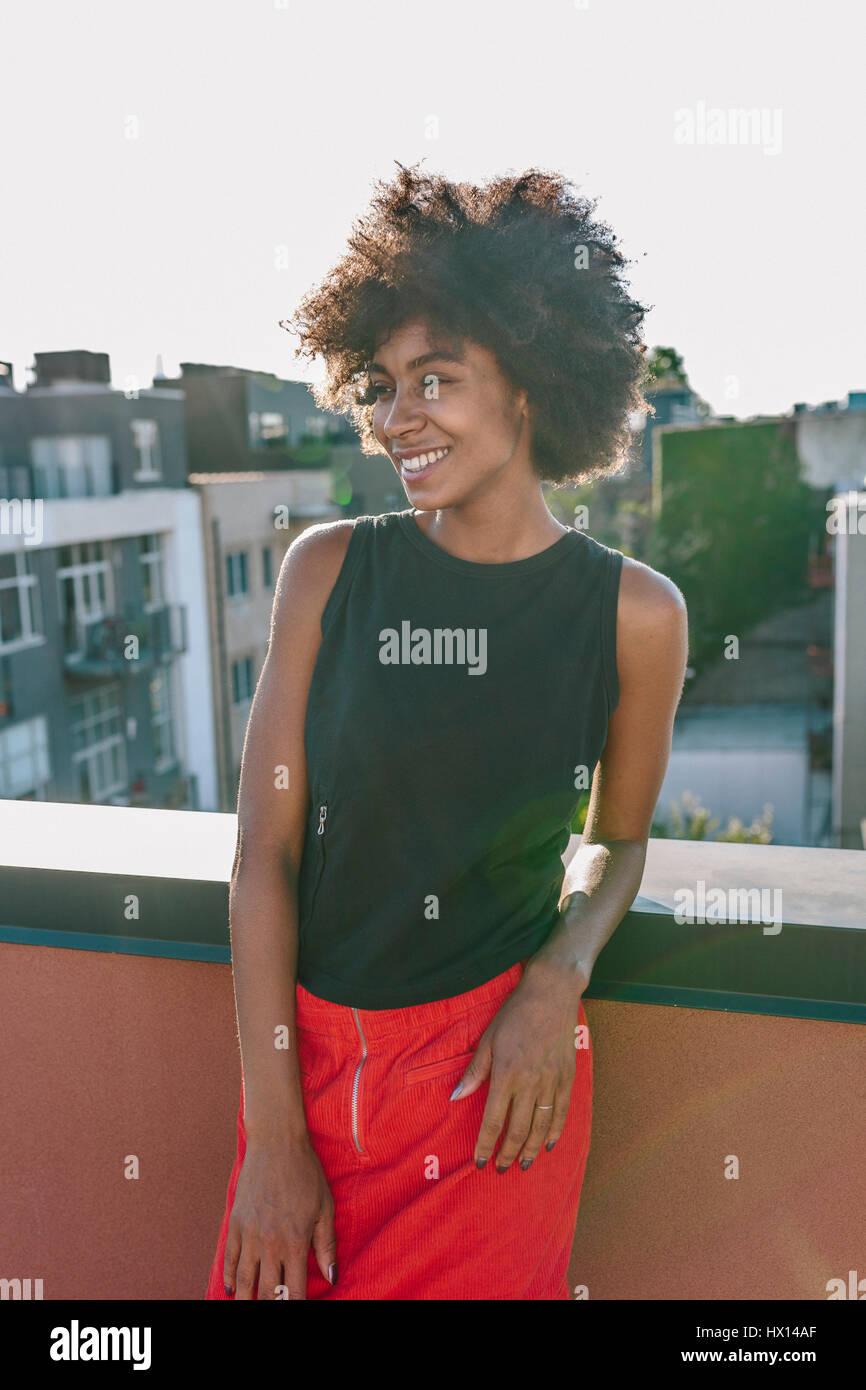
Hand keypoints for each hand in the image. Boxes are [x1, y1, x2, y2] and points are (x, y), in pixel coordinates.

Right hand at [224, 1133, 335, 1299]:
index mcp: (296, 1240)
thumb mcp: (325, 1207)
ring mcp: (250, 1233)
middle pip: (268, 1292)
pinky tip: (232, 1291)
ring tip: (248, 1308)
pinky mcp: (236, 1222)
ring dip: (247, 1300)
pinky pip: (229, 1258)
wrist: (277, 1143)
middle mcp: (271, 1242)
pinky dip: (229, 1278)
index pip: (296, 1290)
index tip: (298, 1309)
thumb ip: (327, 1245)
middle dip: (271, 1306)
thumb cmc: (306, 1173)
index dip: (297, 1306)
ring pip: (245, 1280)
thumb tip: (331, 1277)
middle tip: (275, 1308)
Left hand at [450, 965, 583, 1172]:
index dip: (485, 1145)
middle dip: (508, 1154)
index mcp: (506, 1074)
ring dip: (532, 1150)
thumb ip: (475, 1073)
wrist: (551, 995)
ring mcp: (552, 1081)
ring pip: (541, 1126)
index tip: (480, 1162)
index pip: (492, 1121)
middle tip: (501, 1168)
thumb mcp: (488, 1040)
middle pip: (518, 1130)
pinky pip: (562, 1112)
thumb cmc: (514, 1015)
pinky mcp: (567, 1077)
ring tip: (524, 1164)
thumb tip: (456, 1098)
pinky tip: (549, 1145)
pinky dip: (555, 1132)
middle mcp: (530, 1083)